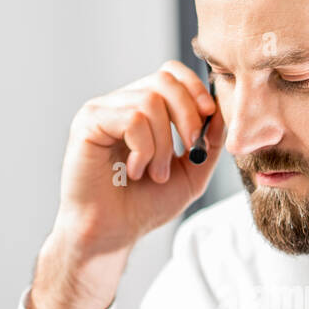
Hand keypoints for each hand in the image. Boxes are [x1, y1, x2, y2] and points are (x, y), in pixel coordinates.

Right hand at [29, 61, 224, 308]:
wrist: (111, 234)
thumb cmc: (144, 206)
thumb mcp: (190, 174)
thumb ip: (208, 144)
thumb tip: (220, 111)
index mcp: (142, 110)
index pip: (171, 74)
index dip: (194, 88)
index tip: (209, 115)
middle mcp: (120, 104)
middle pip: (164, 79)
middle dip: (188, 114)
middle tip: (190, 149)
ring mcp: (102, 111)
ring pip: (150, 101)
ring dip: (164, 143)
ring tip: (155, 173)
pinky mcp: (88, 123)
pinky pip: (131, 118)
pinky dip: (144, 148)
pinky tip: (136, 171)